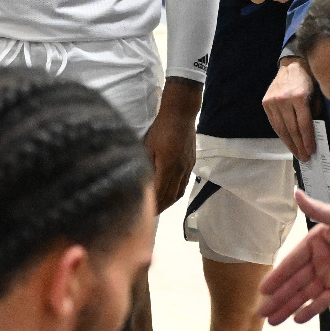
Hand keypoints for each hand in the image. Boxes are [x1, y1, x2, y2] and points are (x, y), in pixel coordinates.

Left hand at [143, 78, 201, 211]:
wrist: (181, 114)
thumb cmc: (161, 128)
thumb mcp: (147, 146)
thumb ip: (145, 165)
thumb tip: (138, 181)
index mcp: (167, 167)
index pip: (159, 193)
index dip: (151, 205)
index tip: (142, 213)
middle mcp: (180, 171)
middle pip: (170, 197)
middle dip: (159, 208)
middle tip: (148, 216)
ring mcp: (187, 168)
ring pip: (178, 193)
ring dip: (168, 203)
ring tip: (158, 208)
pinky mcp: (191, 164)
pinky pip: (184, 184)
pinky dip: (175, 193)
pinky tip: (168, 194)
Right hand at [259, 193, 329, 324]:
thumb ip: (318, 210)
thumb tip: (295, 192)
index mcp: (317, 242)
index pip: (293, 261)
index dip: (277, 276)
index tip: (262, 289)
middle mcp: (320, 260)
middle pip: (295, 282)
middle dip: (278, 297)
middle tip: (260, 312)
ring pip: (305, 294)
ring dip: (289, 306)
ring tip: (272, 321)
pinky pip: (323, 301)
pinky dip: (310, 310)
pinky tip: (297, 320)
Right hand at [263, 58, 316, 161]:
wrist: (292, 65)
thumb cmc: (309, 81)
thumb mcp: (317, 95)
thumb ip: (314, 114)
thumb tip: (314, 136)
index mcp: (298, 97)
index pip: (303, 124)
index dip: (307, 140)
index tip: (311, 152)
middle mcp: (283, 100)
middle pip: (292, 129)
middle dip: (299, 145)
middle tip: (305, 157)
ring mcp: (273, 102)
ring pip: (281, 129)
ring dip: (290, 144)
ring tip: (297, 153)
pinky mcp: (266, 103)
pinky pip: (274, 124)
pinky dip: (282, 135)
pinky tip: (288, 142)